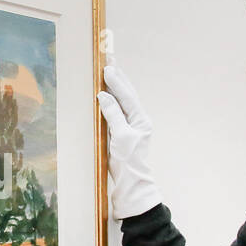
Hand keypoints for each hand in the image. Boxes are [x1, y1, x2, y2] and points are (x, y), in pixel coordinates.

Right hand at [96, 60, 163, 218]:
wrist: (130, 184)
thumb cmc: (128, 161)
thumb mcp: (121, 136)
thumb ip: (113, 114)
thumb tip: (104, 96)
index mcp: (141, 120)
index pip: (127, 96)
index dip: (117, 81)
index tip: (107, 68)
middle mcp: (137, 121)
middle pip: (127, 95)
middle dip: (118, 78)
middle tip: (109, 61)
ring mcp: (130, 127)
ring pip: (122, 101)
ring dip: (115, 86)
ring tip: (108, 72)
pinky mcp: (121, 134)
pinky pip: (116, 111)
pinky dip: (111, 100)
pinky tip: (105, 95)